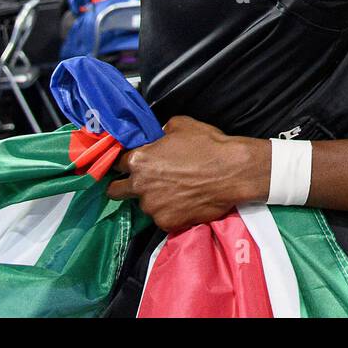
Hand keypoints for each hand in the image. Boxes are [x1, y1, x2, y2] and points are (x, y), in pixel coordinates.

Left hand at [107, 116, 268, 233]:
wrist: (232, 172)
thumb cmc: (208, 145)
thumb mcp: (181, 125)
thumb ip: (161, 132)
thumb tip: (158, 137)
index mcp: (139, 160)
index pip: (118, 164)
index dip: (126, 163)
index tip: (133, 165)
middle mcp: (140, 185)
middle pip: (115, 191)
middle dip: (122, 186)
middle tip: (140, 183)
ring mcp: (153, 207)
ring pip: (143, 205)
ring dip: (153, 199)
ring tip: (175, 191)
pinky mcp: (167, 223)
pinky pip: (162, 217)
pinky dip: (170, 212)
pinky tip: (185, 202)